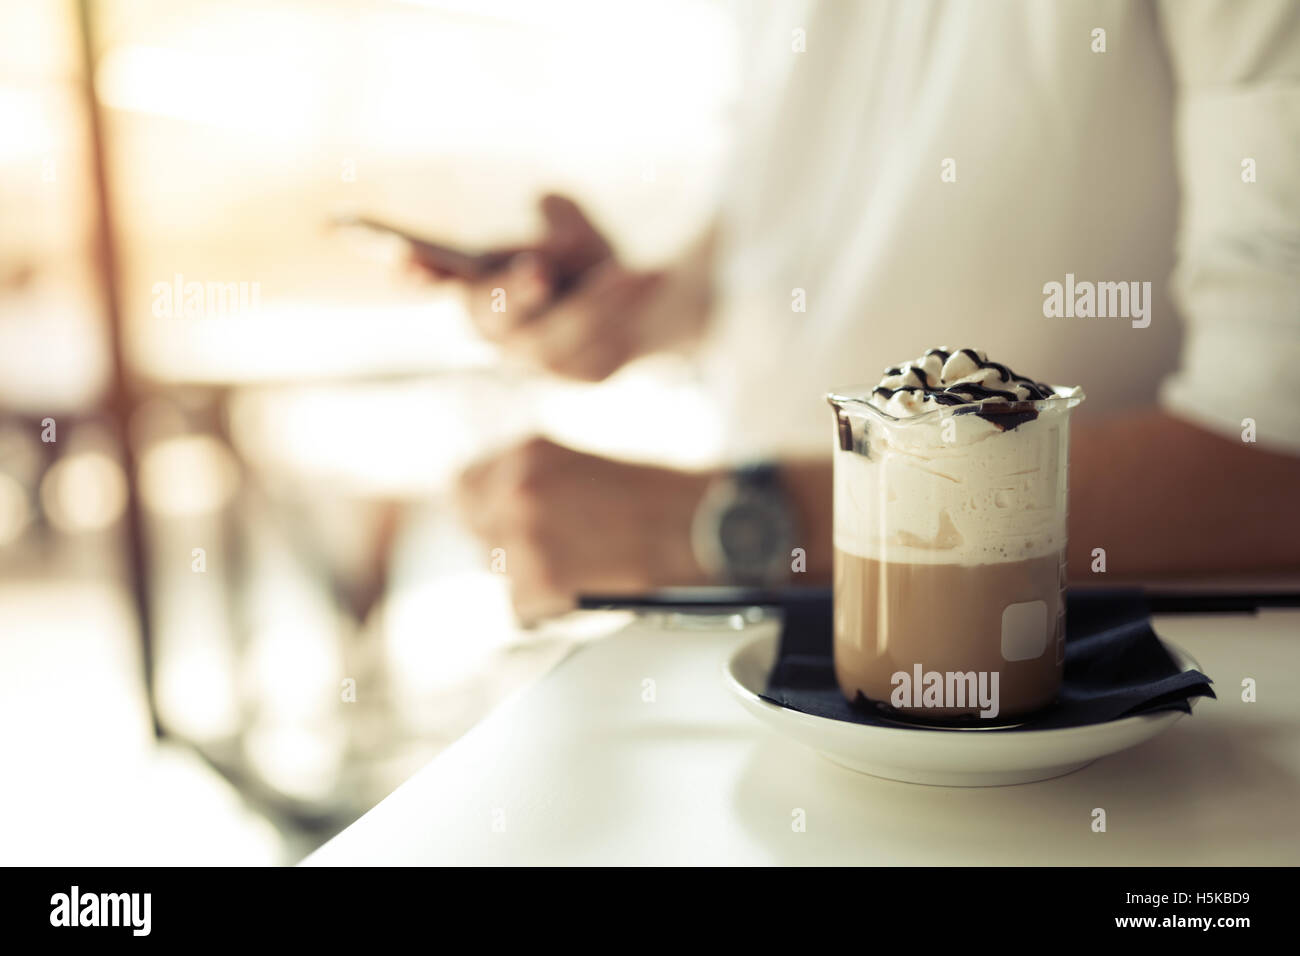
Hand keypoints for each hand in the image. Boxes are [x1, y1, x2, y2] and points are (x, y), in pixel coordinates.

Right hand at [410, 194, 705, 381]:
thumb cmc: (587, 255)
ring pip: (558, 334)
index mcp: (476, 285)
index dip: (416, 271)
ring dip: (596, 299)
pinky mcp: (580, 373)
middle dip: (514, 292)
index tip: (399, 254)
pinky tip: (651, 277)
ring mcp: (536, 359)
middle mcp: (496, 329)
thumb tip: (551, 211)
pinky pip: (598, 345)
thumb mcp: (572, 225)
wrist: (643, 294)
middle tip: (535, 268)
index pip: (436, 279)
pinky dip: (626, 309)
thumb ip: (558, 218)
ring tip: (630, 271)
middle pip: (493, 318)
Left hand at [456, 438, 712, 622]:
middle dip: (514, 551)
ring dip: (535, 583)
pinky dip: (551, 612)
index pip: (465, 489)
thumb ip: (531, 484)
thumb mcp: (582, 466)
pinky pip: (521, 612)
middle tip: (567, 553)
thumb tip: (491, 515)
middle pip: (481, 538)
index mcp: (526, 453)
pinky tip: (587, 592)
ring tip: (586, 571)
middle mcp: (516, 489)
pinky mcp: (541, 582)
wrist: (702, 527)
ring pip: (502, 578)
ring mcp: (525, 536)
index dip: (490, 513)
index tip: (510, 526)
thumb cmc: (658, 500)